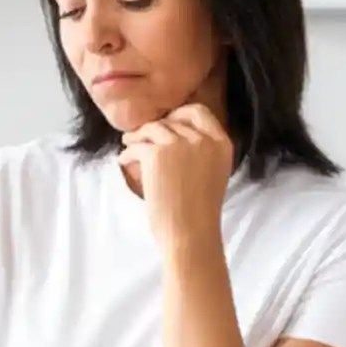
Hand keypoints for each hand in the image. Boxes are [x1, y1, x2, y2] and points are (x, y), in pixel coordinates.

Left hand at [117, 104, 233, 251]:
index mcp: (221, 143)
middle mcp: (203, 139)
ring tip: (128, 144)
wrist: (190, 234)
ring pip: (152, 129)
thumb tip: (174, 135)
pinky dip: (127, 153)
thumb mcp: (212, 174)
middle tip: (141, 136)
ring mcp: (180, 144)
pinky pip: (136, 146)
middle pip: (172, 120)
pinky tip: (124, 161)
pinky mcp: (157, 153)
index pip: (199, 112)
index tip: (166, 122)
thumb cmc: (199, 213)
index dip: (179, 114)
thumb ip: (201, 152)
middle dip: (154, 128)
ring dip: (137, 137)